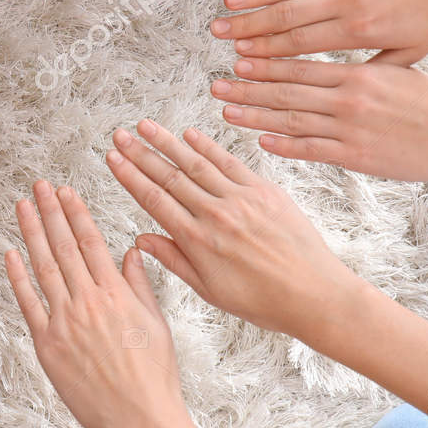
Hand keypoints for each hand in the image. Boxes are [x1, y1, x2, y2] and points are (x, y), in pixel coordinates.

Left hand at [5, 180, 187, 427]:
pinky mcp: (48, 346)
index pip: (92, 242)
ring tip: (21, 206)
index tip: (65, 190)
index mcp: (117, 294)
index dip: (76, 213)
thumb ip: (139, 285)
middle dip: (49, 212)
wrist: (141, 421)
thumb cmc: (155, 376)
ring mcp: (65, 323)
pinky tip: (9, 253)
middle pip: (64, 246)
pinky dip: (17, 277)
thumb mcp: (156, 323)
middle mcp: (89, 302)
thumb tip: (131, 252)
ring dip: (30, 233)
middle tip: (37, 185)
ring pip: (44, 268)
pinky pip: (28, 304)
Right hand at [101, 121, 357, 339]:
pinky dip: (208, 147)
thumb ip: (175, 260)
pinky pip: (230, 163)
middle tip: (120, 135)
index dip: (130, 176)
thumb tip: (142, 240)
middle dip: (141, 154)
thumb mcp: (211, 291)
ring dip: (167, 142)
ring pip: (196, 164)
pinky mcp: (265, 191)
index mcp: (198, 242)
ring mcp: (241, 200)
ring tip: (146, 126)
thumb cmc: (264, 301)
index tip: (113, 159)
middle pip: (169, 177)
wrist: (314, 294)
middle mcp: (216, 215)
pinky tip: (190, 135)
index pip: (154, 201)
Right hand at [212, 0, 427, 63]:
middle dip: (248, 26)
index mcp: (360, 31)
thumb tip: (336, 85)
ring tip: (227, 4)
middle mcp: (349, 0)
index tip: (239, 58)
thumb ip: (370, 68)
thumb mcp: (408, 55)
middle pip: (286, 15)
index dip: (266, 51)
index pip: (301, 43)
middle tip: (217, 34)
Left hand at [212, 57, 427, 180]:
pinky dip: (284, 144)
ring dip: (256, 114)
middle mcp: (349, 98)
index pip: (301, 64)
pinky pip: (312, 150)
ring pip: (292, 119)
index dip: (266, 62)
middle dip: (248, 86)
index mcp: (357, 73)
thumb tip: (331, 62)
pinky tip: (260, 140)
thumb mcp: (397, 70)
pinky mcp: (356, 157)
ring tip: (226, 108)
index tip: (238, 57)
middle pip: (287, 90)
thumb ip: (361, 67)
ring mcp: (350, 129)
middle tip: (216, 82)